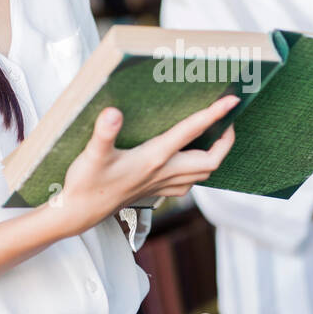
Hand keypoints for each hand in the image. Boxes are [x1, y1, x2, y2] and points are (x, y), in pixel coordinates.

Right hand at [49, 95, 238, 237]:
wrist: (80, 212)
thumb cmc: (86, 183)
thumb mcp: (91, 155)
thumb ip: (104, 133)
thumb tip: (113, 113)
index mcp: (155, 158)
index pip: (192, 131)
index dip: (214, 114)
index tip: (232, 101)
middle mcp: (165, 172)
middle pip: (211, 161)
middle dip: (225, 141)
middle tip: (228, 121)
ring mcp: (163, 185)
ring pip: (203, 174)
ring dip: (215, 156)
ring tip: (217, 137)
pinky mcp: (157, 192)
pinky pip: (189, 183)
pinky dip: (199, 171)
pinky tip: (191, 161)